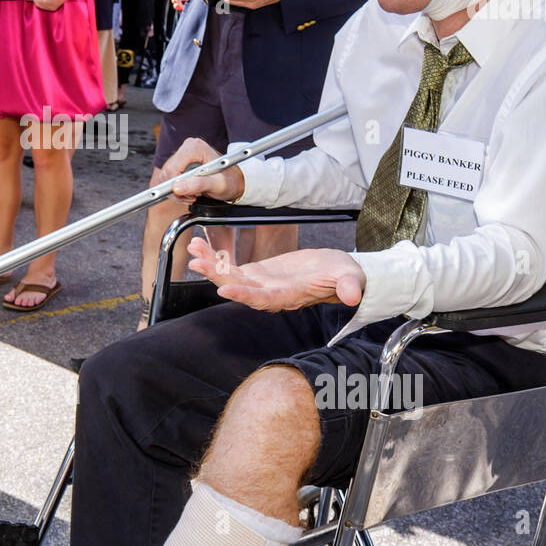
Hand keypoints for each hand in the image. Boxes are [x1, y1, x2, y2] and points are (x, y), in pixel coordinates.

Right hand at [160, 137, 243, 202]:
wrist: (233, 182)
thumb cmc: (229, 180)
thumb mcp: (217, 184)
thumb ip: (198, 184)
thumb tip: (177, 188)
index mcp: (195, 148)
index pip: (172, 169)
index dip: (176, 185)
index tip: (188, 195)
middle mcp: (187, 148)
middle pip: (167, 173)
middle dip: (177, 190)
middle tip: (192, 196)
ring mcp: (182, 156)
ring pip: (166, 178)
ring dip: (177, 191)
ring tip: (193, 194)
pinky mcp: (179, 163)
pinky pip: (168, 179)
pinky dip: (177, 190)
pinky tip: (189, 191)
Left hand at [187, 240, 365, 311]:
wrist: (336, 272)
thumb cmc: (344, 276)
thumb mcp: (350, 278)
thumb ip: (348, 286)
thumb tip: (352, 295)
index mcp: (290, 297)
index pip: (265, 300)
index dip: (245, 296)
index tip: (225, 290)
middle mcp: (270, 294)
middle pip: (240, 288)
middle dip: (217, 277)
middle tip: (197, 264)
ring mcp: (261, 284)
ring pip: (230, 276)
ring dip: (210, 265)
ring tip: (193, 250)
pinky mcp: (256, 272)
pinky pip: (231, 265)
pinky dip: (215, 256)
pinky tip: (199, 244)